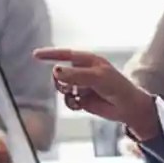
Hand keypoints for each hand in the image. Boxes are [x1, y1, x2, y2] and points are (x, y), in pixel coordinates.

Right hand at [33, 47, 157, 138]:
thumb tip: (55, 71)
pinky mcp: (83, 99)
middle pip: (60, 73)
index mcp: (89, 61)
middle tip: (68, 87)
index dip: (51, 54)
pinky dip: (71, 103)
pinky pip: (68, 100)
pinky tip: (80, 105)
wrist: (128, 108)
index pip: (66, 55)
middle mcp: (84, 71)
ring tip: (78, 96)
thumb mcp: (97, 78)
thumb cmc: (118, 87)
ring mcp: (82, 85)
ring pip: (62, 88)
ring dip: (66, 93)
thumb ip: (76, 75)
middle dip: (61, 81)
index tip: (35, 55)